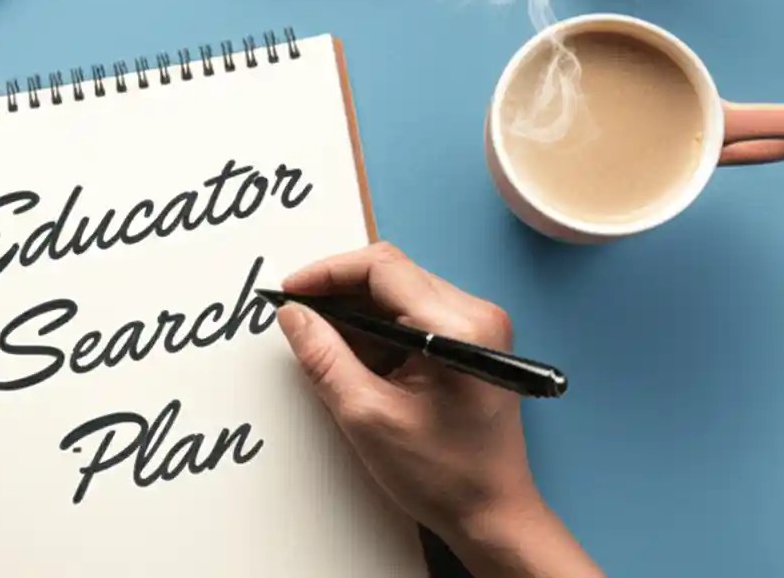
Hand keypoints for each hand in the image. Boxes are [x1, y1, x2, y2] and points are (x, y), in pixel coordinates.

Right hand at [277, 243, 601, 577]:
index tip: (291, 291)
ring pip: (400, 293)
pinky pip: (415, 314)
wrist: (492, 513)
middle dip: (339, 292)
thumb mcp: (367, 416)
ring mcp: (479, 327)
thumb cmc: (442, 475)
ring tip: (326, 346)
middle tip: (298, 317)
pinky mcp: (472, 341)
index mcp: (458, 329)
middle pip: (392, 275)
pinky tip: (357, 359)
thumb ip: (324, 358)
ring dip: (358, 313)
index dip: (328, 272)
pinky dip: (379, 329)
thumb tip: (293, 315)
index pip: (383, 268)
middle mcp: (476, 316)